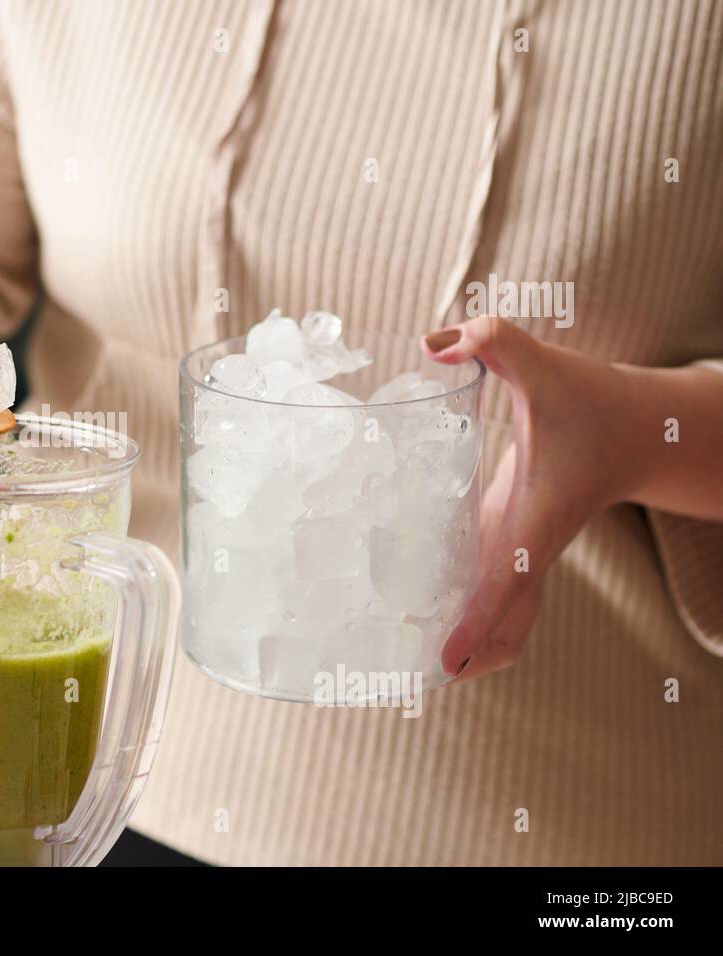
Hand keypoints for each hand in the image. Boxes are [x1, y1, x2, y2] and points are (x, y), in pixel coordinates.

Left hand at [420, 316, 637, 679]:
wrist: (641, 427)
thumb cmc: (589, 398)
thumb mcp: (538, 362)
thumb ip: (490, 341)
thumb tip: (432, 344)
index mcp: (537, 515)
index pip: (507, 581)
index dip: (476, 623)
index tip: (446, 663)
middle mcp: (532, 545)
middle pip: (508, 629)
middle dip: (468, 661)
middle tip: (411, 681)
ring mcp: (528, 552)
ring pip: (508, 624)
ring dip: (473, 652)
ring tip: (412, 669)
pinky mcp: (521, 546)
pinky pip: (501, 602)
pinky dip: (476, 625)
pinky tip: (429, 629)